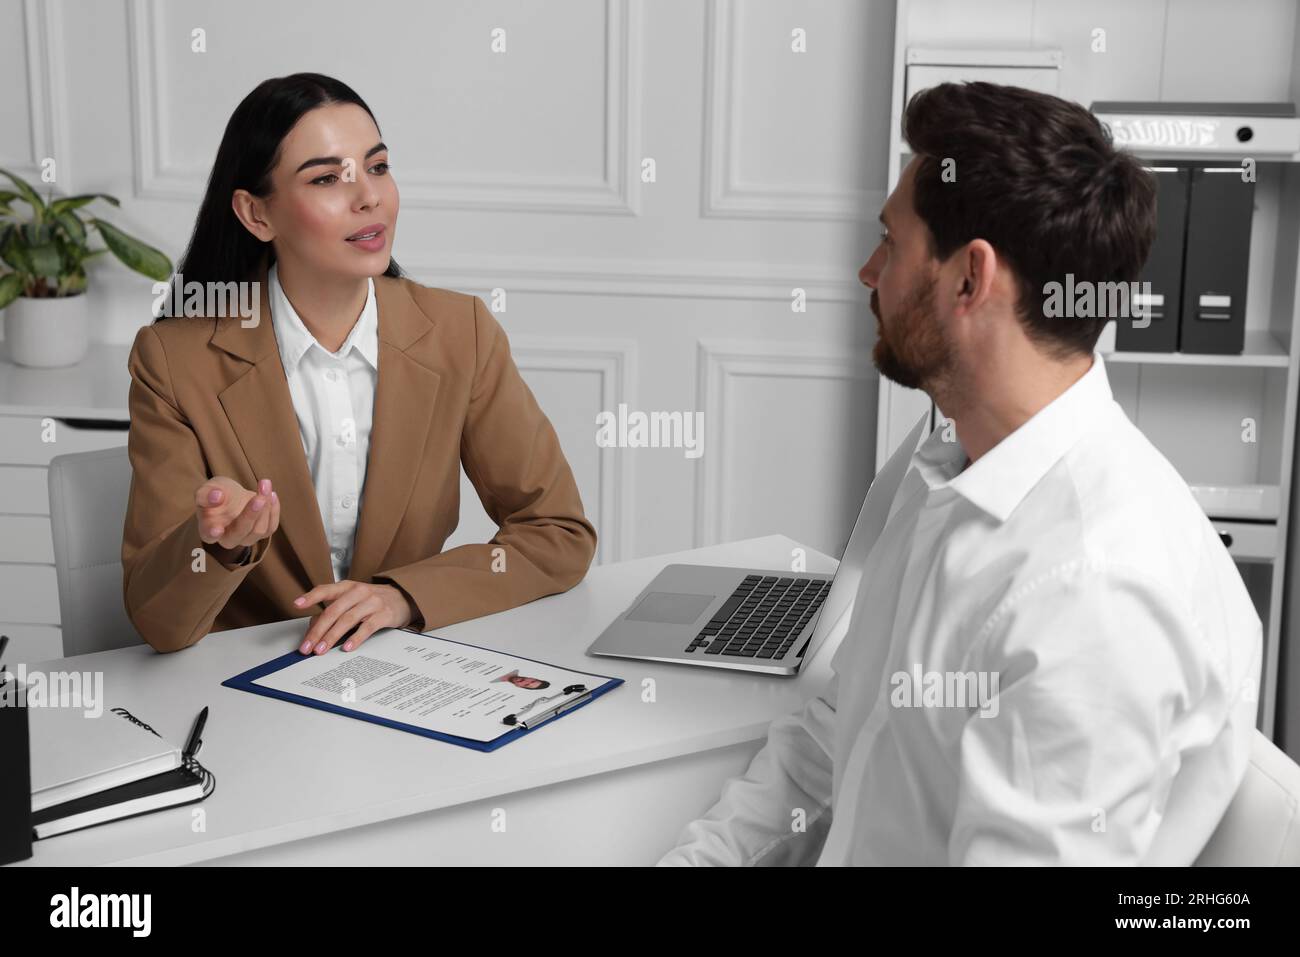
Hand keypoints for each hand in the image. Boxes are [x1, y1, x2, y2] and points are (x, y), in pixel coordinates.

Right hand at [195, 476, 279, 555]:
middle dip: (251, 514)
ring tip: (265, 485)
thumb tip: (217, 496)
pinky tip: (271, 494)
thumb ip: (205, 494)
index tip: (217, 529)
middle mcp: (228, 539)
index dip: (212, 532)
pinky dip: (274, 510)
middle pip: (240, 532)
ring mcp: (246, 538)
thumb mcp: (207, 489)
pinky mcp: (262, 533)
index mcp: (208, 530)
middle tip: (258, 498)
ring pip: (259, 530)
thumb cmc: (216, 493)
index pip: (209, 535)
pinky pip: (271, 527)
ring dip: (265, 506)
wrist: (232, 496)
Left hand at [293, 581, 415, 654]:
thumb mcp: (353, 600)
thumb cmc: (372, 600)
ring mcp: (372, 602)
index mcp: (347, 587)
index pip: (326, 590)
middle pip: (333, 611)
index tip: (296, 604)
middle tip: (307, 646)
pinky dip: (356, 638)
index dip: (311, 597)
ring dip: (332, 637)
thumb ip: (334, 611)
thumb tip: (314, 630)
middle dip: (318, 631)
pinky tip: (347, 647)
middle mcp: (359, 592)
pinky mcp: (384, 615)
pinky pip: (367, 627)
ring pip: (347, 620)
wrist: (403, 598)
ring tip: (321, 650)